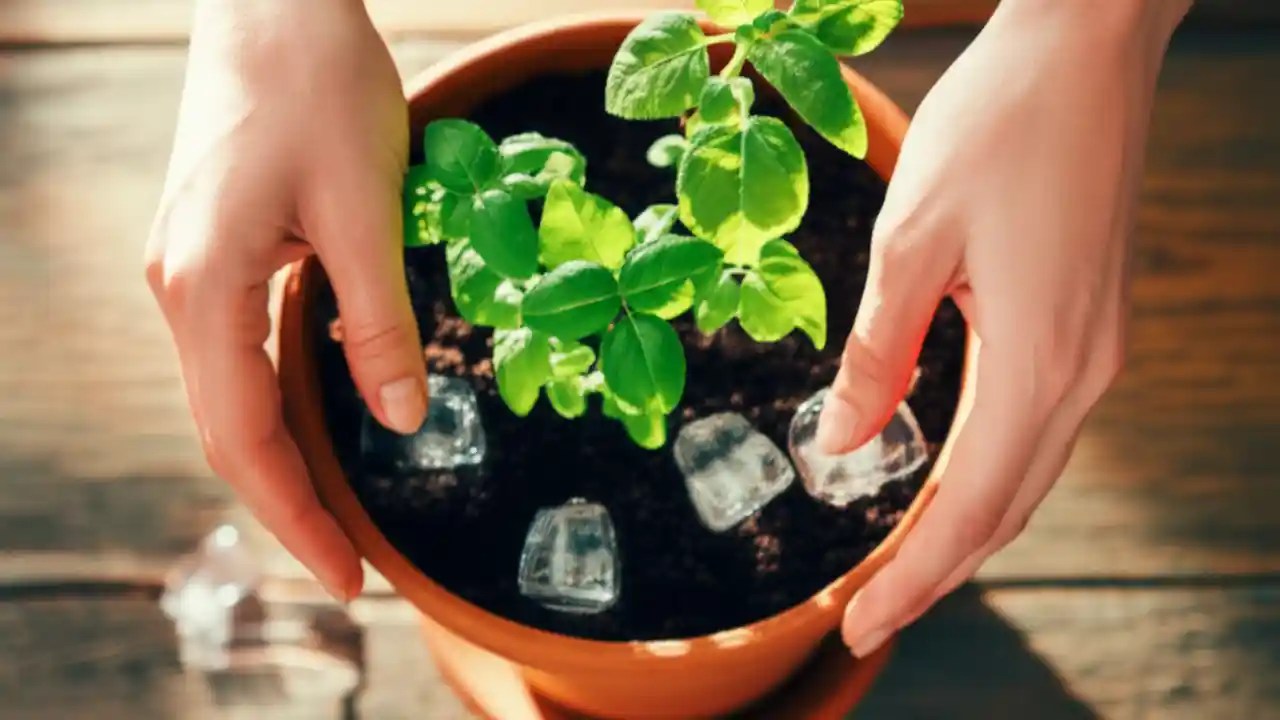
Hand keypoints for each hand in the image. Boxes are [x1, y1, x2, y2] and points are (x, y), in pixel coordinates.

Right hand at [145, 0, 425, 600]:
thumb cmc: (318, 82)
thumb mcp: (364, 206)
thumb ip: (378, 319)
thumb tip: (399, 420)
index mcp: (204, 286)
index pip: (243, 438)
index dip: (296, 518)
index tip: (347, 576)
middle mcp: (180, 290)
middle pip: (228, 430)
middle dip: (290, 505)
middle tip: (351, 566)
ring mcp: (189, 271)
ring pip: (232, 396)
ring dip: (285, 461)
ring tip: (341, 516)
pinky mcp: (214, 251)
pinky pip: (241, 353)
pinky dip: (280, 404)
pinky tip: (322, 427)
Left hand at [816, 0, 1190, 655]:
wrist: (1084, 49)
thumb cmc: (995, 128)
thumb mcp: (912, 243)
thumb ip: (877, 354)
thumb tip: (838, 445)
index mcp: (1039, 360)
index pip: (969, 505)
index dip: (913, 575)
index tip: (859, 626)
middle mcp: (1083, 371)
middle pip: (1006, 508)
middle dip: (934, 571)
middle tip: (867, 619)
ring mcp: (1096, 348)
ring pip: (1026, 475)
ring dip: (963, 531)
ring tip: (900, 573)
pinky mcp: (1088, 322)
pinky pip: (1036, 430)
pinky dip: (988, 477)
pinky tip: (950, 485)